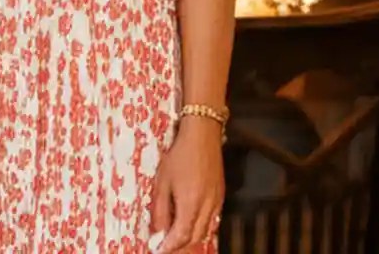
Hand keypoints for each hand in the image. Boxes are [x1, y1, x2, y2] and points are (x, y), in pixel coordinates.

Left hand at [151, 118, 223, 252]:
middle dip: (180, 246)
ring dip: (191, 239)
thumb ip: (160, 208)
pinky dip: (201, 228)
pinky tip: (191, 225)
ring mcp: (217, 202)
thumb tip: (158, 230)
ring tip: (176, 240)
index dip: (170, 246)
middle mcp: (207, 206)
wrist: (202, 137)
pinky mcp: (221, 196)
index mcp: (191, 203)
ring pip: (206, 230)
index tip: (159, 249)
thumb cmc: (178, 155)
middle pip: (195, 237)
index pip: (182, 235)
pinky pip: (212, 220)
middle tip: (166, 248)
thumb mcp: (162, 181)